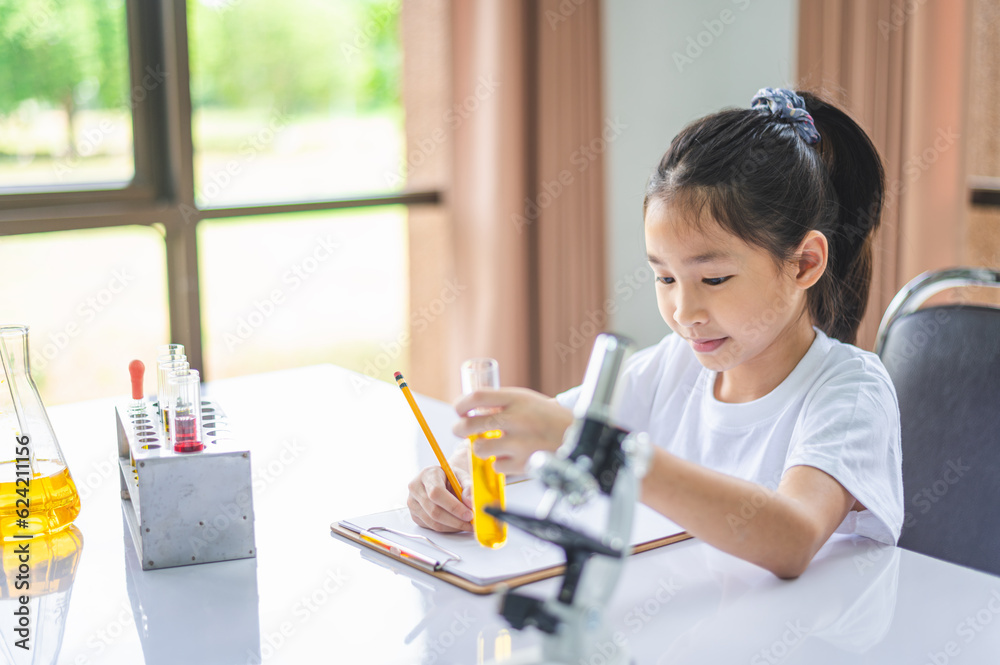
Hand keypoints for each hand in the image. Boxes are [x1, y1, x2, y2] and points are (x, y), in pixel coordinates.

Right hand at [407, 466, 473, 531]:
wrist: (442, 480)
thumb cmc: (451, 478)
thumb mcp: (462, 476)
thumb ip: (468, 487)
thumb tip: (470, 503)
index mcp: (427, 475)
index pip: (437, 492)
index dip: (453, 506)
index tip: (469, 514)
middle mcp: (416, 488)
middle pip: (434, 510)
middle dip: (456, 520)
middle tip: (471, 523)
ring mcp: (413, 503)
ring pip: (433, 522)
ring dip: (453, 526)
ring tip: (467, 524)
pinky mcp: (415, 515)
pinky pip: (432, 527)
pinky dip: (448, 528)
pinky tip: (457, 524)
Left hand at [452, 387, 573, 473]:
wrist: (578, 439)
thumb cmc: (552, 419)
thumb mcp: (528, 401)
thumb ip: (502, 403)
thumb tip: (471, 410)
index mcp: (517, 399)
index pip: (476, 397)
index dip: (461, 404)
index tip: (458, 409)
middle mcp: (516, 419)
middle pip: (470, 424)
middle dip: (459, 428)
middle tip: (459, 429)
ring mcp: (519, 443)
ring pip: (479, 448)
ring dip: (480, 448)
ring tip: (489, 446)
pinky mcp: (522, 464)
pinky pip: (496, 466)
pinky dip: (499, 464)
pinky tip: (510, 457)